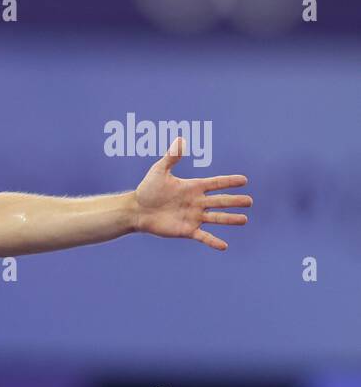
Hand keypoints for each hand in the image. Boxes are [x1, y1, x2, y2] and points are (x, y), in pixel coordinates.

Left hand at [133, 137, 251, 250]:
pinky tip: (224, 246)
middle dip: (235, 201)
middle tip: (250, 202)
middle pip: (221, 201)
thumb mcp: (159, 171)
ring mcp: (193, 217)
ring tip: (244, 220)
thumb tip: (181, 139)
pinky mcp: (186, 230)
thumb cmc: (147, 189)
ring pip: (216, 218)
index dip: (229, 182)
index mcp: (193, 187)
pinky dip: (213, 241)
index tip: (244, 180)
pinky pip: (203, 236)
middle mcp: (197, 202)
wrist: (136, 210)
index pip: (216, 183)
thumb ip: (172, 157)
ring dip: (230, 219)